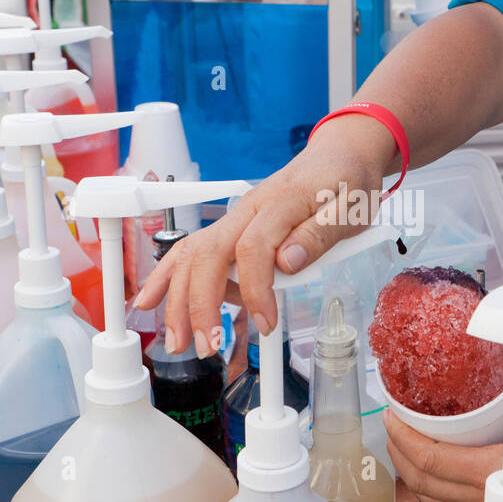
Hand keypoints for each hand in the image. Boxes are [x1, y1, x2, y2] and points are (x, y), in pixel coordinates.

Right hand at [135, 120, 393, 354]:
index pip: (255, 249)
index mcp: (281, 204)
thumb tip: (288, 262)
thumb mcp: (352, 209)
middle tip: (205, 346)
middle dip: (199, 303)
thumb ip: (320, 234)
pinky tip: (150, 302)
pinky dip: (167, 276)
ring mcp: (234, 218)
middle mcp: (248, 210)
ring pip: (192, 254)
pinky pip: (191, 251)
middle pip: (209, 254)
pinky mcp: (230, 228)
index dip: (256, 290)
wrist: (339, 156)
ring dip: (177, 297)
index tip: (267, 324)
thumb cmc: (348, 184)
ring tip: (176, 340)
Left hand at [385, 366, 502, 501]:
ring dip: (415, 478)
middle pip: (424, 485)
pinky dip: (437, 493)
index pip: (431, 461)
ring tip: (407, 451)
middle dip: (400, 455)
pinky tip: (440, 477)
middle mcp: (486, 501)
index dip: (403, 440)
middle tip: (392, 428)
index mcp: (492, 474)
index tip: (390, 417)